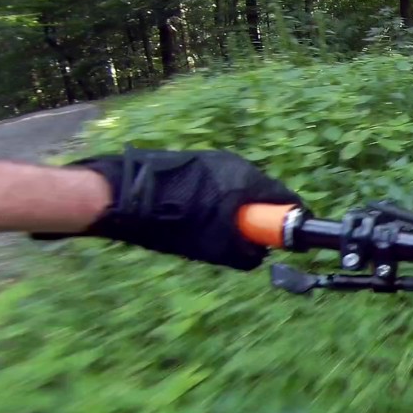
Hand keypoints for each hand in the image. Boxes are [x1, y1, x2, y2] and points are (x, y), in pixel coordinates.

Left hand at [39, 147, 300, 270]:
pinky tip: (194, 215)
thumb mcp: (215, 247)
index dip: (288, 221)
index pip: (284, 198)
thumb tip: (259, 254)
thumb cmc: (175, 222)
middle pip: (261, 191)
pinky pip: (216, 182)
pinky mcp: (191, 160)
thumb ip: (245, 253)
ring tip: (217, 229)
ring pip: (237, 186)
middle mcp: (234, 163)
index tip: (287, 239)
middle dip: (260, 216)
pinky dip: (216, 199)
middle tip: (250, 238)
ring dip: (236, 207)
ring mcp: (211, 158)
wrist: (124, 195)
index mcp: (246, 180)